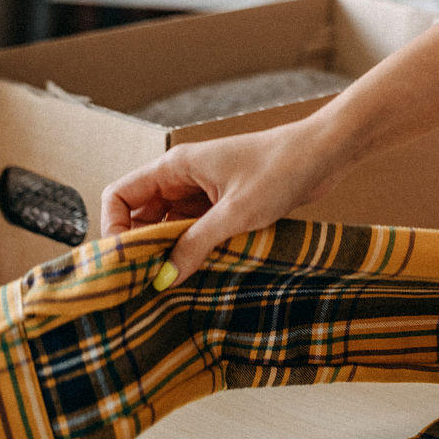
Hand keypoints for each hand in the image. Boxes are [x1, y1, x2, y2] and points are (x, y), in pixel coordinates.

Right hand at [99, 119, 343, 285]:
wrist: (325, 153)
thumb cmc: (281, 168)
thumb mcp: (235, 212)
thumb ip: (196, 244)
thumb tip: (162, 278)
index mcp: (175, 167)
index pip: (120, 196)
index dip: (113, 228)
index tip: (124, 263)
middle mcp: (183, 178)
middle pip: (141, 216)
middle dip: (140, 248)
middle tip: (145, 285)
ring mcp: (204, 193)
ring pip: (169, 227)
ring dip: (168, 253)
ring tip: (169, 285)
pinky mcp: (225, 206)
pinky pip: (195, 232)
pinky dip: (191, 251)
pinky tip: (196, 274)